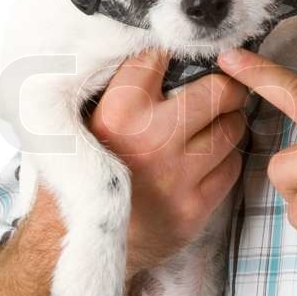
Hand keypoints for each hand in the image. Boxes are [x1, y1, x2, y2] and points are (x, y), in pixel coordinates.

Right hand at [87, 49, 250, 278]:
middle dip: (223, 87)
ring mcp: (177, 177)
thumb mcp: (79, 123)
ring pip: (231, 129)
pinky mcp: (193, 208)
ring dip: (228, 122)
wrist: (66, 245)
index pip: (162, 58)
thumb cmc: (77, 175)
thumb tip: (155, 50)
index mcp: (117, 113)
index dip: (172, 56)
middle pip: (217, 91)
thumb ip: (114, 88)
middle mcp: (151, 141)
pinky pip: (230, 167)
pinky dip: (225, 158)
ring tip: (216, 123)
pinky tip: (208, 157)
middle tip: (220, 90)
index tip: (177, 61)